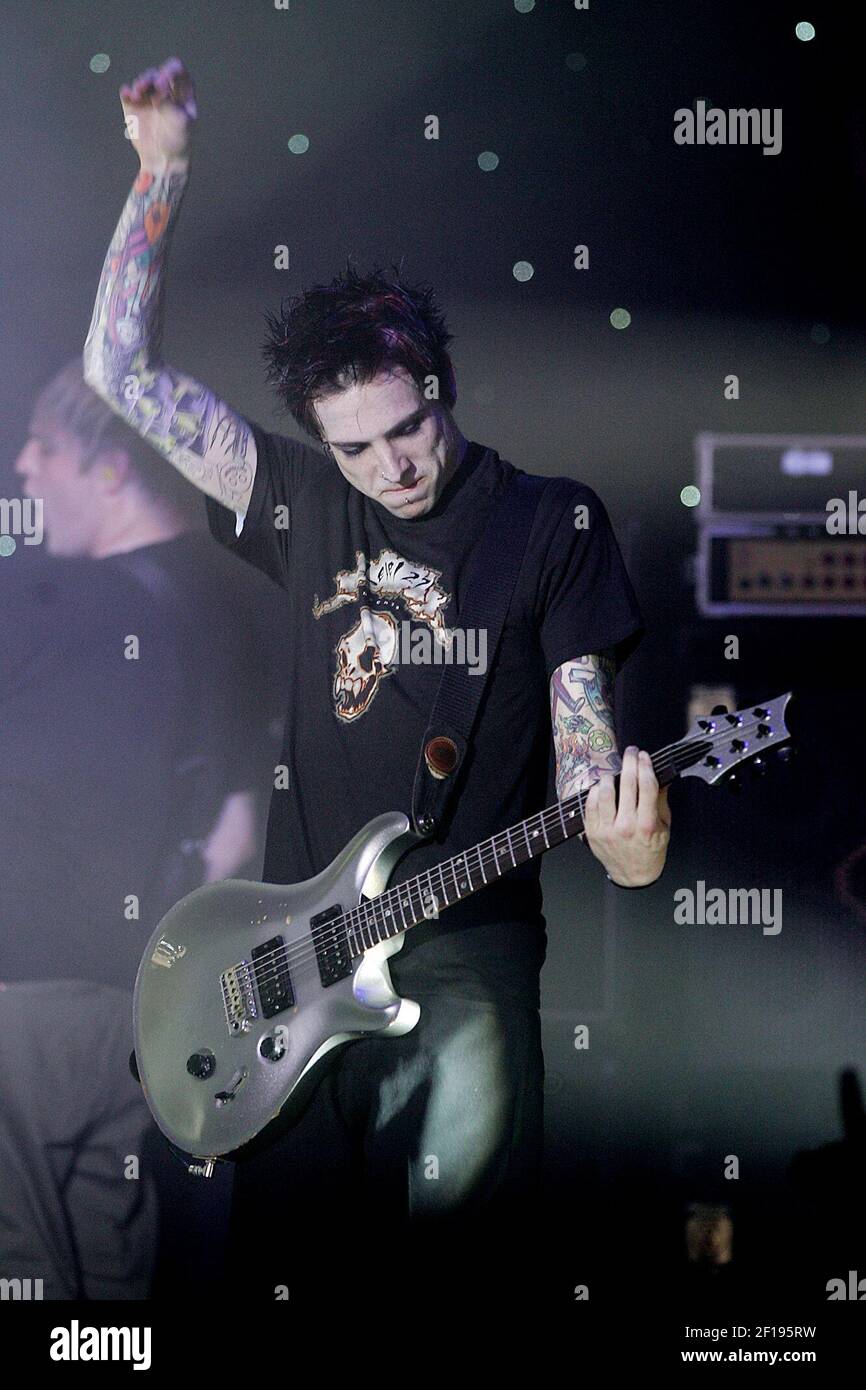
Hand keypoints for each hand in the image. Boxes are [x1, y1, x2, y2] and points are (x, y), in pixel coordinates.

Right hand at [119, 57, 196, 170]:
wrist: (162, 161)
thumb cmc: (178, 142)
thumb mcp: (180, 122)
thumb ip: (169, 102)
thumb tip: (158, 86)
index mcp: (182, 94)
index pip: (178, 72)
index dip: (170, 69)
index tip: (163, 78)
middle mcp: (165, 93)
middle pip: (157, 74)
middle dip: (151, 78)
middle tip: (147, 87)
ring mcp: (149, 99)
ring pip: (143, 81)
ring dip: (139, 83)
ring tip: (137, 94)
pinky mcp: (134, 107)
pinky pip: (128, 93)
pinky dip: (127, 91)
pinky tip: (127, 93)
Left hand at [583, 746, 670, 886]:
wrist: (634, 876)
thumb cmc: (651, 851)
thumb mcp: (665, 828)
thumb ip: (661, 801)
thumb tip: (662, 776)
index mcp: (647, 824)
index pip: (646, 786)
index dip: (645, 766)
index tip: (644, 756)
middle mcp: (626, 826)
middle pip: (627, 784)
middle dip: (630, 763)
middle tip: (631, 752)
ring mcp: (607, 829)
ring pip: (605, 792)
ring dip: (610, 777)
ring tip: (615, 773)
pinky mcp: (593, 832)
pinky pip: (591, 804)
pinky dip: (596, 791)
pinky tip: (602, 787)